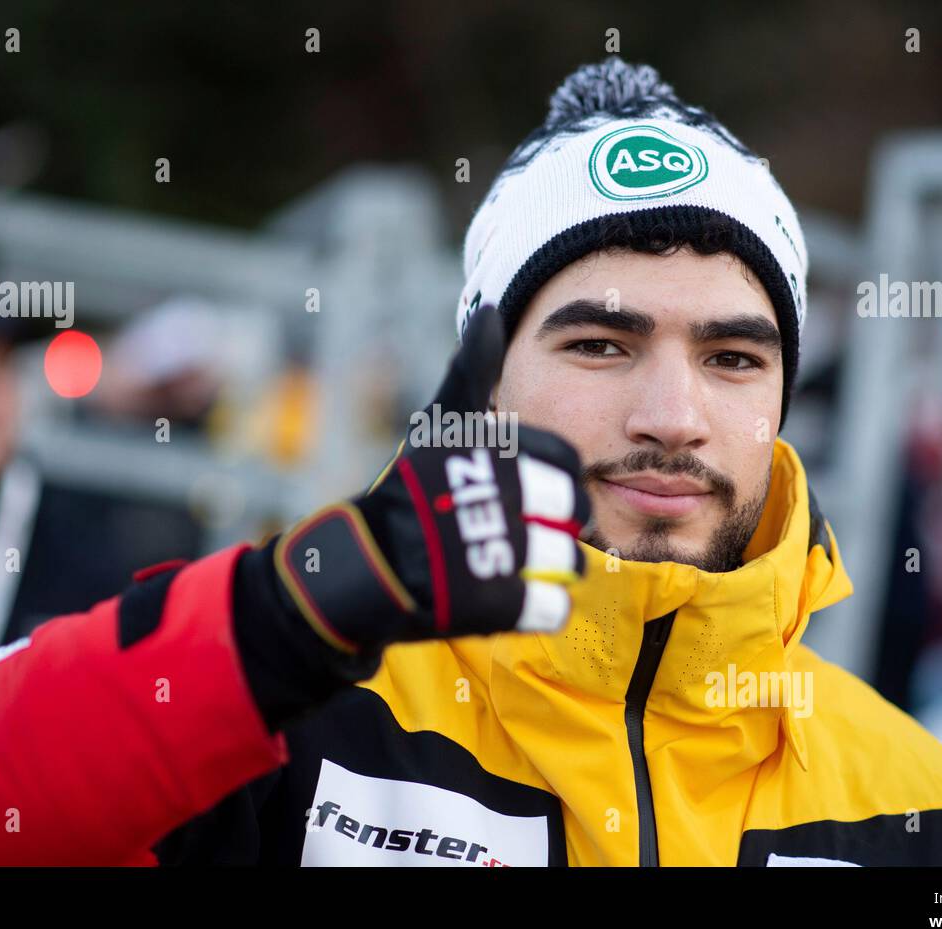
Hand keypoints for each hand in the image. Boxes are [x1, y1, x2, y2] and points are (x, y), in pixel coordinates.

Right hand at [272, 305, 590, 653]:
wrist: (370, 566)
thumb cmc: (413, 489)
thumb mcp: (442, 422)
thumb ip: (472, 368)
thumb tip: (487, 309)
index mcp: (493, 446)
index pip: (568, 462)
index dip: (557, 480)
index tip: (531, 492)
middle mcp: (499, 492)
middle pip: (571, 509)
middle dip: (554, 523)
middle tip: (525, 531)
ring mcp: (497, 549)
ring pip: (567, 559)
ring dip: (548, 566)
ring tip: (513, 563)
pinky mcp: (494, 603)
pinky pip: (552, 606)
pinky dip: (538, 605)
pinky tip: (508, 594)